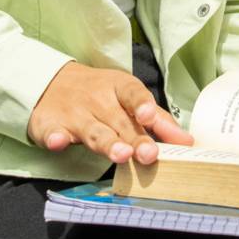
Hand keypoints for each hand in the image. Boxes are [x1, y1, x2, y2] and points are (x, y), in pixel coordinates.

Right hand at [30, 62, 195, 165]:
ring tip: (120, 154)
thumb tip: (188, 142)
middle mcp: (98, 101)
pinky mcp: (52, 126)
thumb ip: (158, 121)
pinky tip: (59, 142)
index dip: (143, 105)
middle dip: (135, 139)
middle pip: (120, 122)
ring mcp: (74, 114)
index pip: (134, 94)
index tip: (150, 116)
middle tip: (149, 154)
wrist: (50, 83)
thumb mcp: (129, 100)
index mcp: (120, 89)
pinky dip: (56, 138)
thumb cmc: (100, 96)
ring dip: (107, 143)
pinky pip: (54, 133)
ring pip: (93, 131)